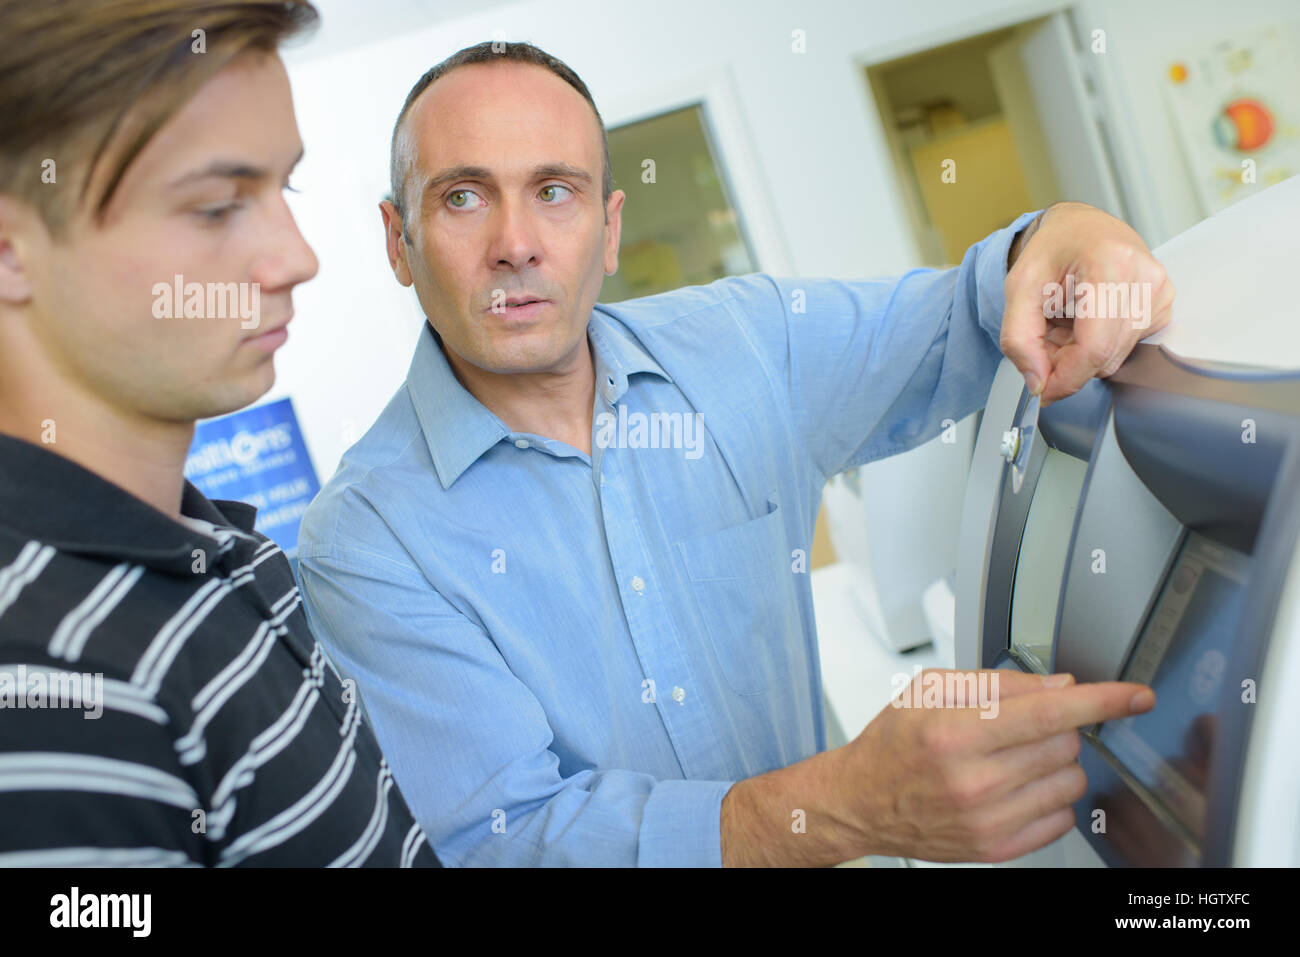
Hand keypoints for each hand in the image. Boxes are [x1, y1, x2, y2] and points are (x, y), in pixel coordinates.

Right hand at [842, 668, 1154, 862]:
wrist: (862, 802)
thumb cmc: (893, 744)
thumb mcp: (930, 691)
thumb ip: (997, 683)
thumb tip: (1058, 686)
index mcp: (955, 734)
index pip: (1047, 713)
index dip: (1100, 701)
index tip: (1135, 696)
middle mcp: (974, 781)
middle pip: (1064, 744)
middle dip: (1055, 726)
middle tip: (1019, 727)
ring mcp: (988, 820)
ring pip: (1070, 781)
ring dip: (1054, 763)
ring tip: (1013, 759)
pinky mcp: (998, 848)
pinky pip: (1062, 819)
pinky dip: (1050, 798)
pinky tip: (1015, 787)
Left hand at [1002, 202, 1174, 406]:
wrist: (1082, 228)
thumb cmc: (1054, 249)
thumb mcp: (1019, 287)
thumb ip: (1018, 337)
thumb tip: (1036, 381)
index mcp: (1112, 265)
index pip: (1094, 347)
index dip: (1064, 378)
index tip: (1041, 389)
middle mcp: (1145, 278)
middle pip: (1104, 357)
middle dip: (1066, 361)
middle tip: (1044, 336)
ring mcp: (1159, 293)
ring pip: (1113, 358)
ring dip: (1080, 353)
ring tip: (1064, 321)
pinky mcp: (1161, 306)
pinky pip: (1124, 348)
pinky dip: (1097, 345)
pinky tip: (1085, 321)